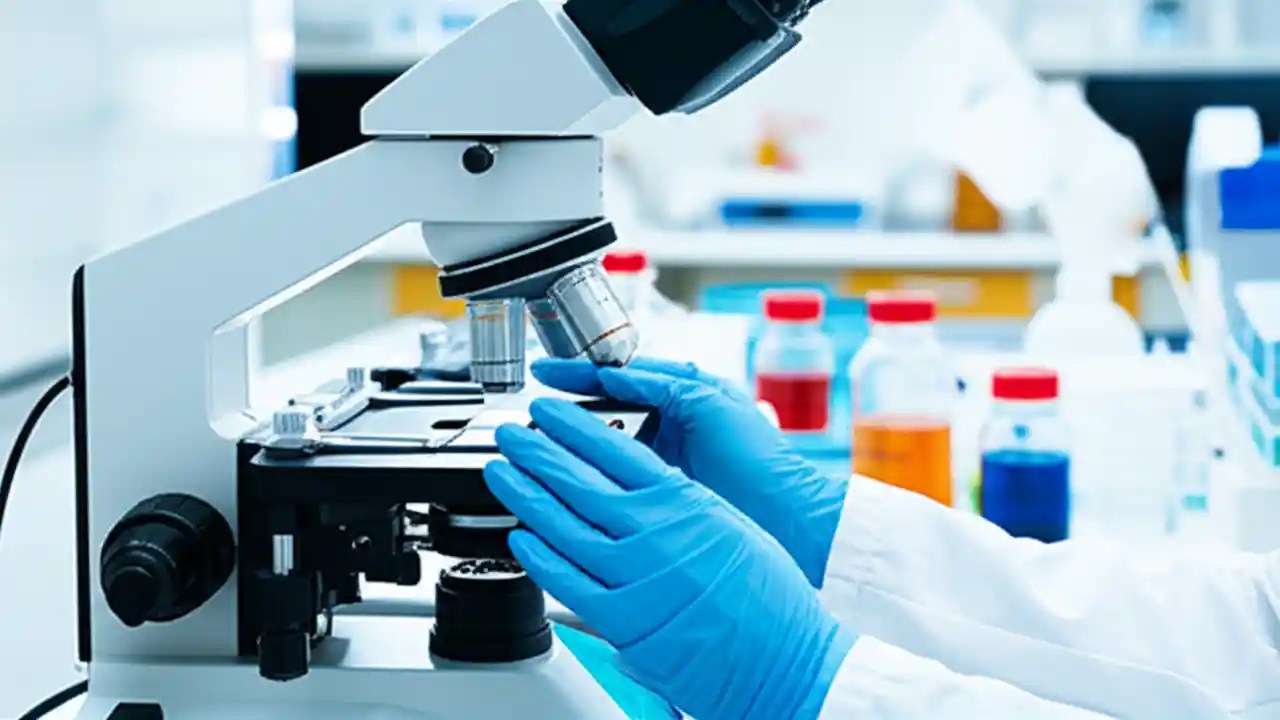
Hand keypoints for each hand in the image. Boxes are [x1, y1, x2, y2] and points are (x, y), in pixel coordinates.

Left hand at [485, 398, 853, 719]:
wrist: (782, 659)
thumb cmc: (768, 598)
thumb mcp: (729, 526)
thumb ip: (683, 507)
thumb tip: (652, 492)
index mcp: (682, 501)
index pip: (612, 450)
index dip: (572, 426)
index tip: (548, 411)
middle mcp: (652, 531)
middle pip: (577, 480)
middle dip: (536, 451)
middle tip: (509, 433)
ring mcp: (632, 575)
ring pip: (561, 524)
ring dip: (524, 494)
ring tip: (502, 472)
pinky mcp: (620, 619)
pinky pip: (565, 580)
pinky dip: (537, 556)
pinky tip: (519, 537)